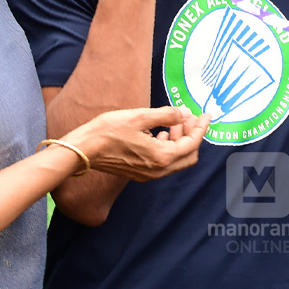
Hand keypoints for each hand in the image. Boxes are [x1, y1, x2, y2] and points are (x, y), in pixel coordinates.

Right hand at [65, 106, 209, 181]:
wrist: (82, 150)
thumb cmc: (108, 131)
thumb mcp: (141, 116)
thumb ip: (167, 115)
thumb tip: (184, 114)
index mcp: (162, 157)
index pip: (192, 143)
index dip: (201, 127)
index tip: (206, 114)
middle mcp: (158, 170)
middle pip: (188, 155)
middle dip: (192, 135)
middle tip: (189, 117)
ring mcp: (148, 174)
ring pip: (176, 160)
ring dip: (180, 141)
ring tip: (174, 122)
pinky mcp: (139, 173)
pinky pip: (163, 163)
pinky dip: (168, 148)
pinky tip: (161, 133)